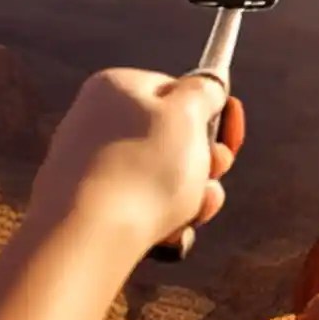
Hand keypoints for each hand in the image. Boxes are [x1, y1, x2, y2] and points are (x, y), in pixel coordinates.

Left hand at [27, 68, 244, 249]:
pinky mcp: (86, 206)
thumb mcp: (187, 116)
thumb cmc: (143, 169)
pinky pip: (138, 210)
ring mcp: (88, 165)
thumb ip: (204, 91)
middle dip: (203, 163)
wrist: (88, 236)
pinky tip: (167, 236)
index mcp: (116, 86)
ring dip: (189, 198)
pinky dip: (161, 222)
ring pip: (160, 179)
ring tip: (192, 214)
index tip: (232, 138)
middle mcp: (96, 121)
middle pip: (171, 139)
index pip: (177, 92)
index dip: (212, 116)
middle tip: (214, 175)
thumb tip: (208, 83)